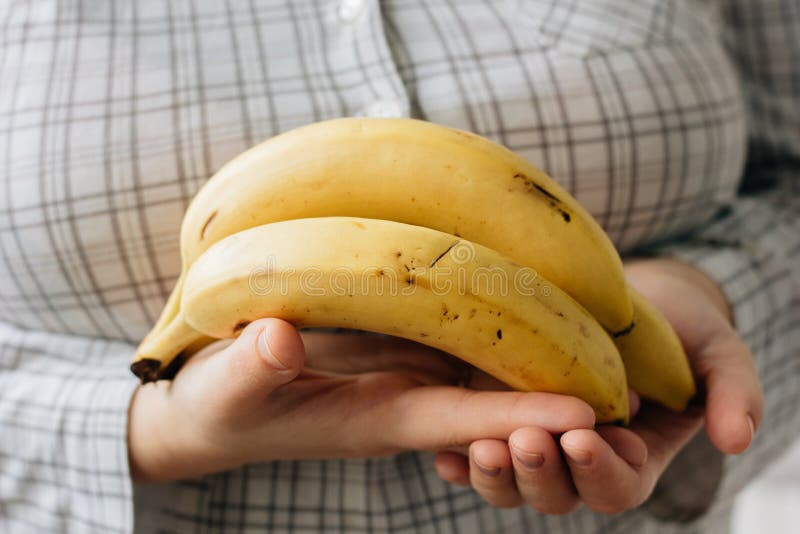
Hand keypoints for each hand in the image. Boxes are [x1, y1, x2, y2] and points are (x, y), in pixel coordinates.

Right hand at [127, 320, 595, 482]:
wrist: (216, 408)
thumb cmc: (220, 406)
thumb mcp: (229, 391)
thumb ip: (254, 367)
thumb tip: (279, 335)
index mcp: (378, 419)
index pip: (462, 420)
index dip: (521, 417)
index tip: (590, 411)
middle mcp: (408, 398)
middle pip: (496, 398)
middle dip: (560, 390)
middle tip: (636, 370)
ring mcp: (407, 373)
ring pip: (487, 367)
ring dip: (543, 355)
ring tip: (610, 326)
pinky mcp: (396, 347)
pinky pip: (460, 339)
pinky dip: (499, 323)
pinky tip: (532, 291)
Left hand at [434, 258, 763, 513]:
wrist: (622, 295)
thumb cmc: (675, 325)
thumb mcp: (715, 350)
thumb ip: (732, 391)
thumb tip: (736, 438)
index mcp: (632, 456)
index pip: (617, 485)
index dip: (600, 470)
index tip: (581, 436)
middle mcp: (578, 458)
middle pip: (557, 493)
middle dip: (540, 473)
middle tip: (523, 441)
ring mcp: (534, 438)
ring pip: (511, 482)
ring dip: (495, 473)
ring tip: (479, 447)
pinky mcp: (500, 415)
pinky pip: (473, 448)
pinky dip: (458, 458)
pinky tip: (443, 452)